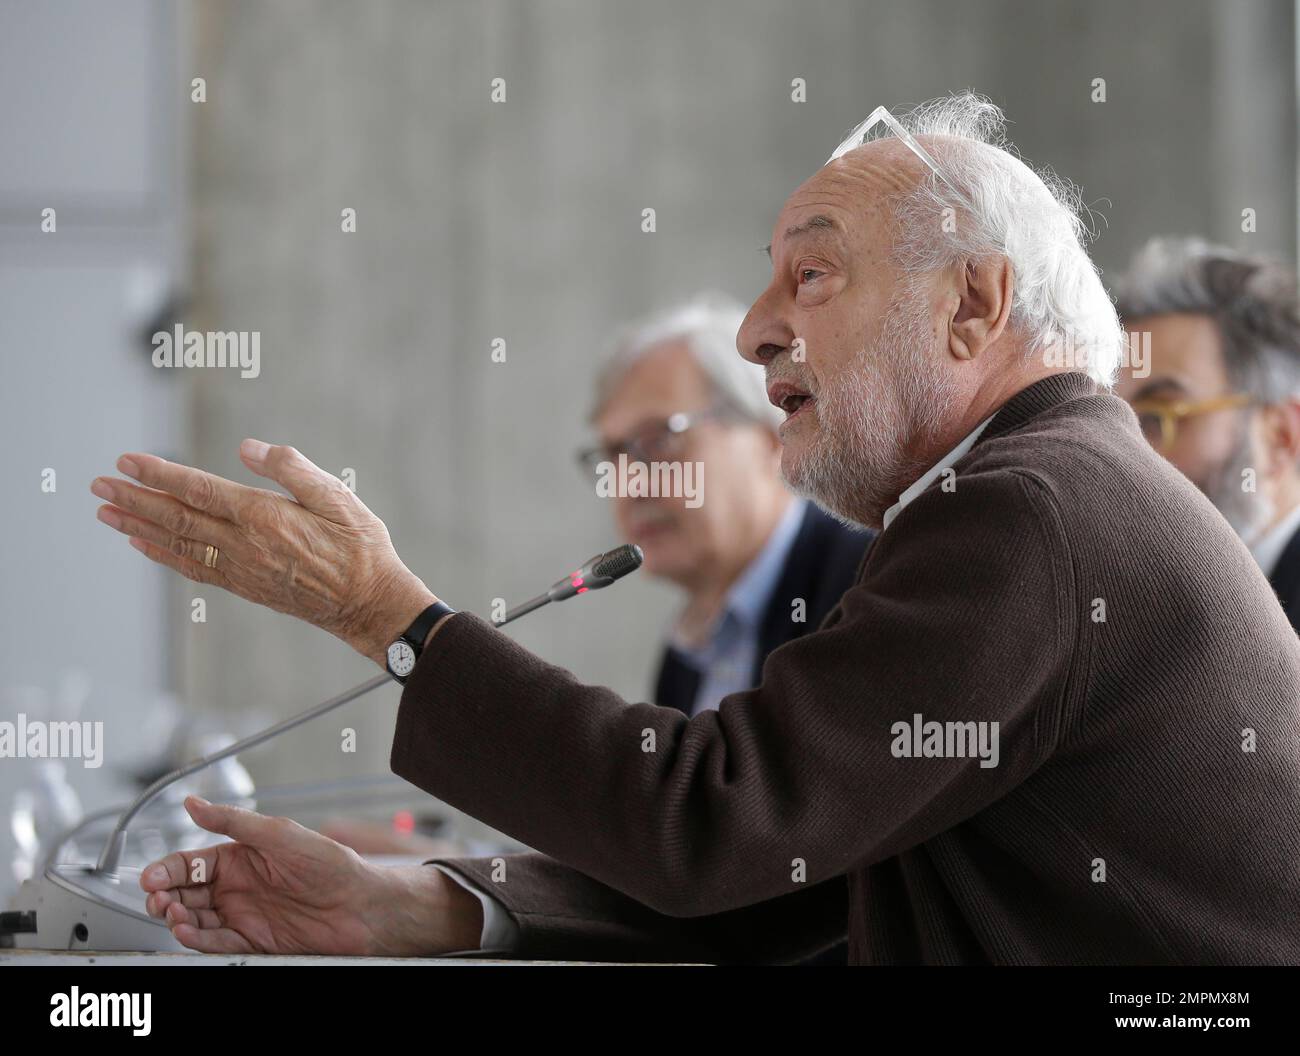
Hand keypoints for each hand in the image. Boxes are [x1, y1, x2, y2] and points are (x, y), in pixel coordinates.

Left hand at [91, 440, 435, 664]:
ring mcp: (241, 569)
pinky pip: (193, 568)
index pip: (198, 490)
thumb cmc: (360, 546)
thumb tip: (248, 448)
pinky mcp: (244, 586)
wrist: (368, 602)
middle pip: (176, 517)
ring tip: (106, 513)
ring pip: (178, 544)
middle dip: (133, 499)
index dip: (159, 474)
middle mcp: (245, 545)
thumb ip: (292, 469)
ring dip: (137, 526)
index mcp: (265, 516)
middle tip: (98, 485)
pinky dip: (162, 555)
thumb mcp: (338, 496)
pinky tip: (142, 545)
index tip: (127, 461)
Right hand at [140, 796, 483, 955]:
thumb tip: (193, 802)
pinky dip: (197, 940)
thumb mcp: (278, 835)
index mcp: (241, 857)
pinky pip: (216, 942)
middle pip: (186, 893)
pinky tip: (187, 932)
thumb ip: (233, 821)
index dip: (168, 870)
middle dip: (165, 896)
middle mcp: (238, 887)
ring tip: (172, 915)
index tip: (150, 877)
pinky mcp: (252, 942)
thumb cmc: (331, 864)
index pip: (191, 863)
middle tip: (157, 899)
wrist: (362, 905)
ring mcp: (244, 915)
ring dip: (177, 918)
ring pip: (196, 919)